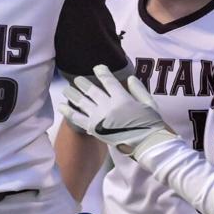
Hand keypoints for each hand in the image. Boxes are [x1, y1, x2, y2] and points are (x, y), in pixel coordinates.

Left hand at [54, 65, 175, 155]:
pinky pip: (78, 119)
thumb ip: (139, 89)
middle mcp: (108, 106)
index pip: (108, 81)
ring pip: (82, 102)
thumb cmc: (151, 125)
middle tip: (76, 79)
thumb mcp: (150, 103)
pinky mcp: (94, 129)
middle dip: (83, 83)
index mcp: (122, 98)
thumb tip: (130, 78)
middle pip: (92, 91)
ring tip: (66, 90)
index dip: (102, 72)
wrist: (146, 145)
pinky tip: (62, 106)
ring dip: (73, 94)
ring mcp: (99, 118)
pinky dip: (69, 112)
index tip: (97, 68)